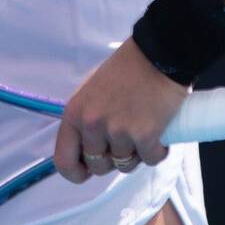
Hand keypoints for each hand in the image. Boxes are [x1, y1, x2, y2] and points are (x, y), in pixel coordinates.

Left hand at [53, 38, 188, 183]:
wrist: (159, 53)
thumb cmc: (128, 68)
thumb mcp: (93, 91)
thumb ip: (87, 118)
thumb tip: (87, 148)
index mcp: (75, 113)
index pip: (63, 160)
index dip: (76, 172)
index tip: (89, 170)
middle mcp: (93, 125)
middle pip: (98, 166)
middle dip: (113, 159)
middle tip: (126, 140)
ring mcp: (119, 131)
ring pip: (125, 165)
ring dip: (137, 154)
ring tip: (145, 131)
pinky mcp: (145, 135)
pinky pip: (151, 159)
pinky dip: (158, 151)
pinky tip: (161, 133)